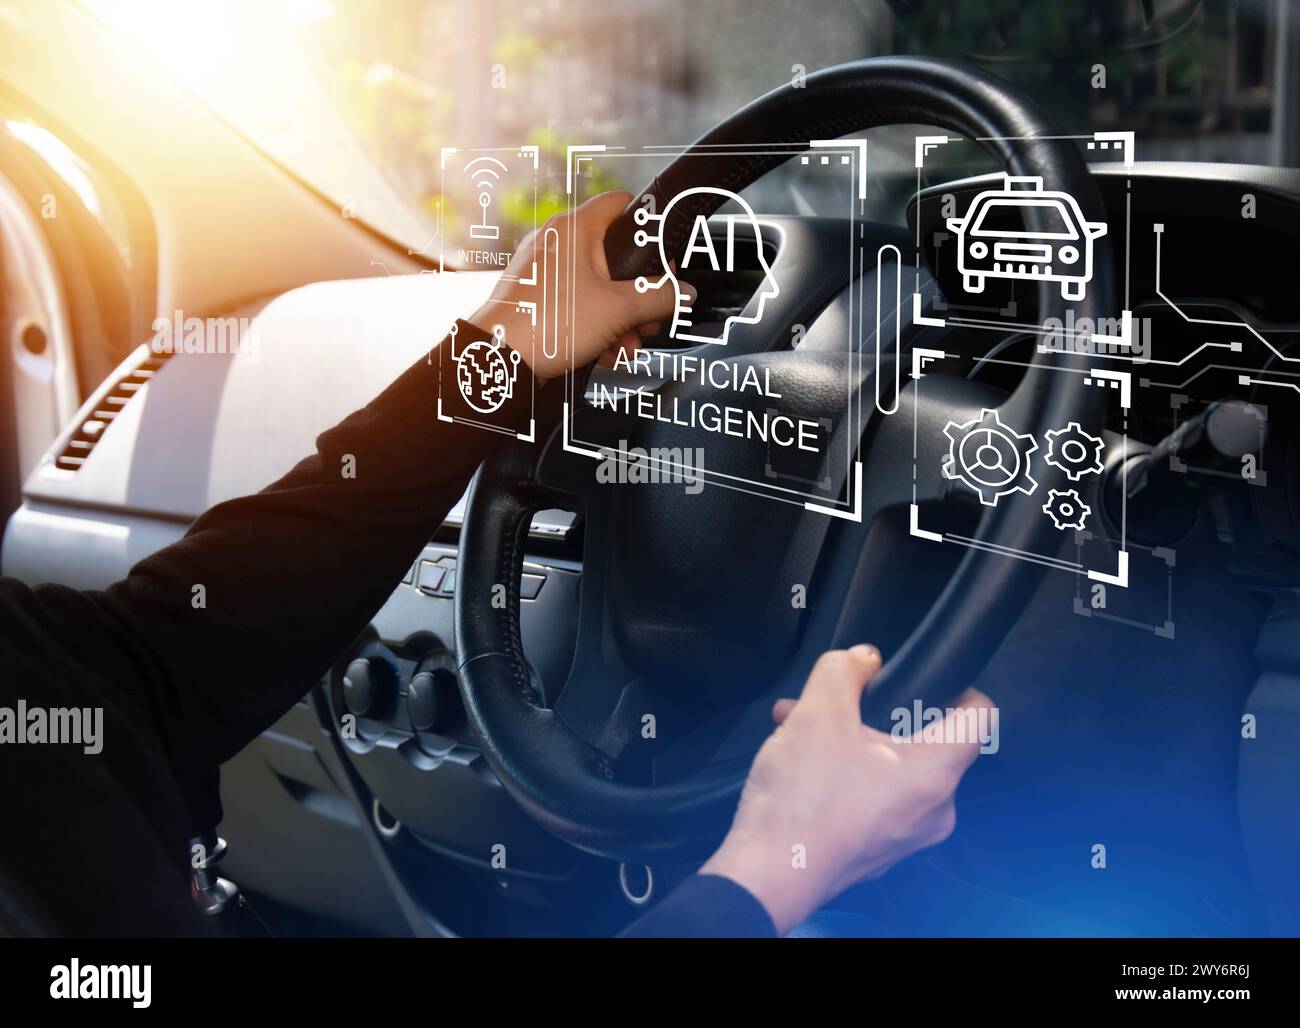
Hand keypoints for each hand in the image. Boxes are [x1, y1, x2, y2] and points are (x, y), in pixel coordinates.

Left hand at [468, 190, 691, 383]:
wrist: (498, 359)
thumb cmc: (546, 324)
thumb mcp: (619, 311)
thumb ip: (658, 298)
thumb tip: (683, 292)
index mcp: (575, 229)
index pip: (621, 203)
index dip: (647, 223)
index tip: (662, 252)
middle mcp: (555, 242)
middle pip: (613, 256)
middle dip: (636, 293)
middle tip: (648, 315)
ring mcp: (541, 269)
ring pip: (595, 284)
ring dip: (618, 316)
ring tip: (626, 343)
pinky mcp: (533, 296)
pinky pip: (574, 302)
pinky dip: (594, 323)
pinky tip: (604, 350)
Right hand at [700, 644, 992, 934]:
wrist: (767, 874)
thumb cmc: (802, 801)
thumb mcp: (818, 712)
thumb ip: (843, 669)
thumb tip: (862, 659)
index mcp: (934, 773)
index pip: (981, 717)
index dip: (959, 686)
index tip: (927, 679)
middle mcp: (933, 810)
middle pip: (925, 740)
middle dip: (876, 711)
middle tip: (836, 701)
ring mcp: (906, 835)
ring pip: (891, 766)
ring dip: (849, 738)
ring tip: (800, 725)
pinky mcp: (877, 848)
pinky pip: (874, 796)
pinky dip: (845, 772)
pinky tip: (799, 760)